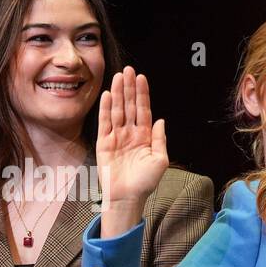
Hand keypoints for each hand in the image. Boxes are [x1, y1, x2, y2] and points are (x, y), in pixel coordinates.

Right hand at [97, 66, 167, 236]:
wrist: (128, 197)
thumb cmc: (145, 182)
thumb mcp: (160, 160)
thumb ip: (160, 139)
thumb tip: (161, 121)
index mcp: (145, 137)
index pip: (144, 111)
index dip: (142, 95)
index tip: (142, 78)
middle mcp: (130, 134)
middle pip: (129, 106)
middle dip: (129, 88)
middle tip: (129, 69)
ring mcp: (116, 137)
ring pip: (117, 110)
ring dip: (118, 93)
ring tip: (119, 76)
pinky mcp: (104, 143)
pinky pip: (105, 123)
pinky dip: (106, 109)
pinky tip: (108, 95)